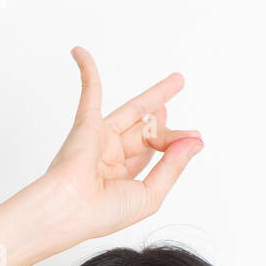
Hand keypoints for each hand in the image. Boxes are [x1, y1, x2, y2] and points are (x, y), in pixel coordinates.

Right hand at [39, 46, 203, 242]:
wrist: (70, 208)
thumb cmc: (103, 212)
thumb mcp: (149, 194)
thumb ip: (172, 167)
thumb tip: (195, 142)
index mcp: (122, 178)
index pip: (151, 153)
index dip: (174, 144)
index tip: (195, 138)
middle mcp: (110, 158)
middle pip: (146, 133)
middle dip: (166, 124)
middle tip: (189, 120)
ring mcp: (98, 139)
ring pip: (132, 111)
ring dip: (154, 96)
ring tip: (176, 81)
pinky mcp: (86, 124)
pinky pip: (89, 91)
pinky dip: (87, 70)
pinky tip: (80, 53)